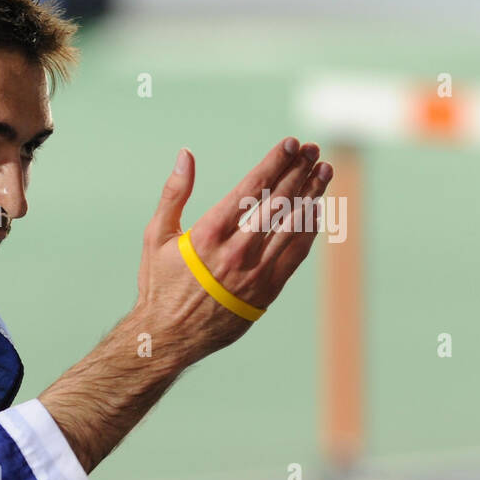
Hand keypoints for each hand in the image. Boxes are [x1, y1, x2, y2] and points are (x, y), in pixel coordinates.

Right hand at [135, 138, 333, 366]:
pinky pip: (296, 254)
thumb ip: (173, 194)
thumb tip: (185, 155)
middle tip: (312, 149)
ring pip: (293, 225)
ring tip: (324, 170)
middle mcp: (236, 251)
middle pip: (278, 202)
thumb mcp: (155, 236)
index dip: (274, 162)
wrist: (169, 335)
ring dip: (312, 194)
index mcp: (208, 234)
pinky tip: (316, 208)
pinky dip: (309, 228)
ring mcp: (255, 272)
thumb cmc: (160, 284)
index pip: (252, 188)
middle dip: (298, 171)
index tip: (289, 144)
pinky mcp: (267, 290)